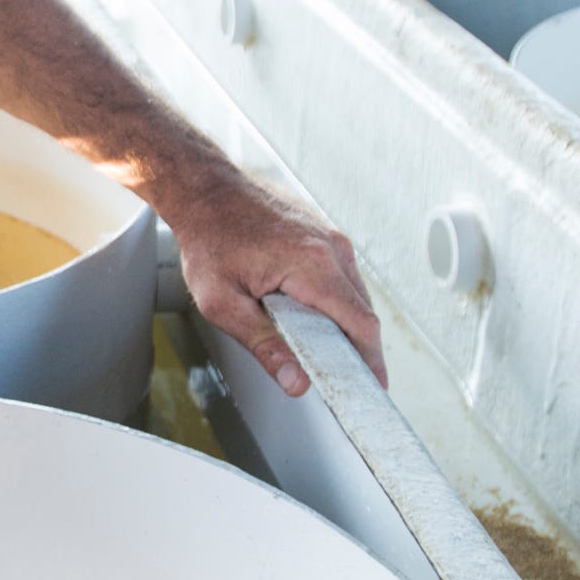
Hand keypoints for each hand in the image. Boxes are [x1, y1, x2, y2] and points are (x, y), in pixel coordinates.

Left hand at [168, 171, 386, 395]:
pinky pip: (342, 277)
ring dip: (346, 326)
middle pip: (363, 312)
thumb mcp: (223, 303)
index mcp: (313, 265)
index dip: (371, 362)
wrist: (205, 190)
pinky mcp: (325, 234)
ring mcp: (332, 237)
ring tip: (327, 355)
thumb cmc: (209, 239)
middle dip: (358, 350)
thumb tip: (297, 381)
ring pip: (354, 295)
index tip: (374, 389)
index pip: (361, 324)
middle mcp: (332, 248)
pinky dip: (336, 303)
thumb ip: (264, 345)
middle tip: (345, 382)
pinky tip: (315, 321)